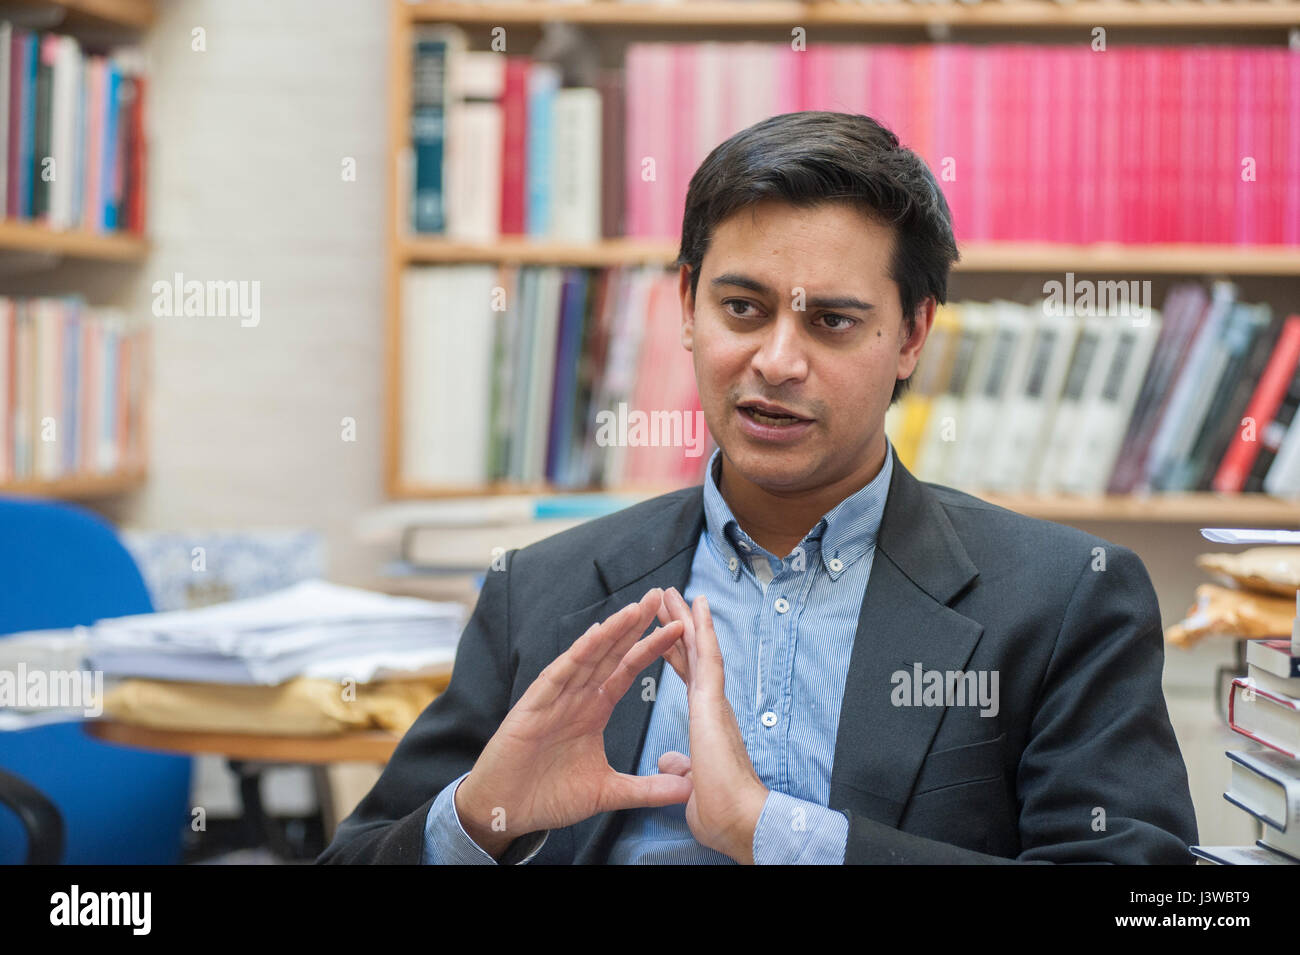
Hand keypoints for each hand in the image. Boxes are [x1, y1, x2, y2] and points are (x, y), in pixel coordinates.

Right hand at [455, 588, 691, 857]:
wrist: (506, 812)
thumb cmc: (550, 797)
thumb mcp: (608, 793)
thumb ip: (648, 788)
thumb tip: (688, 790)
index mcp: (594, 710)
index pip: (627, 670)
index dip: (650, 648)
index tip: (677, 628)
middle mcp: (576, 697)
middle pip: (610, 653)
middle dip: (634, 625)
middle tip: (659, 595)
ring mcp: (554, 698)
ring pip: (587, 657)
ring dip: (611, 632)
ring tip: (636, 609)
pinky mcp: (533, 706)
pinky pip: (557, 675)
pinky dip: (575, 655)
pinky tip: (594, 636)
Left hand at [656, 587, 769, 863]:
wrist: (739, 824)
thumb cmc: (722, 812)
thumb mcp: (690, 785)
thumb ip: (680, 768)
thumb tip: (669, 762)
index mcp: (706, 724)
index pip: (687, 679)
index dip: (675, 653)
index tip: (665, 632)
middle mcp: (713, 708)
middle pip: (691, 656)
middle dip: (677, 626)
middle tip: (665, 597)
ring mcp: (715, 703)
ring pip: (700, 649)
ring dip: (686, 618)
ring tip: (672, 591)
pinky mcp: (714, 705)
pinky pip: (708, 659)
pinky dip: (703, 631)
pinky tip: (698, 607)